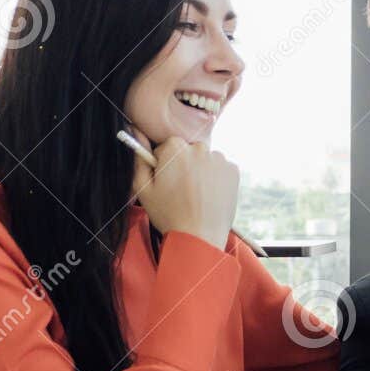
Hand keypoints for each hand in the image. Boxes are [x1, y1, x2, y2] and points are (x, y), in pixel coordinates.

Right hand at [131, 128, 238, 247]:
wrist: (199, 237)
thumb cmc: (168, 214)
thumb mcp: (143, 188)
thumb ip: (139, 159)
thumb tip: (136, 133)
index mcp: (175, 148)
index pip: (167, 146)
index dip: (165, 164)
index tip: (166, 180)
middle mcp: (199, 148)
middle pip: (188, 150)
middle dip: (184, 164)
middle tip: (181, 190)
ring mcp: (219, 158)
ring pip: (205, 159)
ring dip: (201, 170)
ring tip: (196, 195)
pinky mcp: (233, 171)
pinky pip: (220, 168)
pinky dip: (216, 178)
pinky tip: (209, 196)